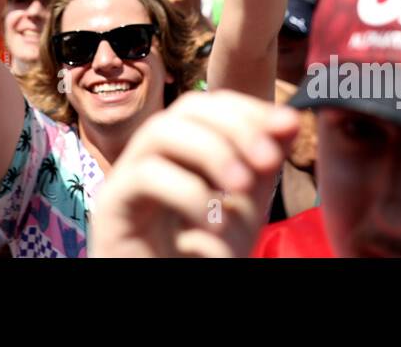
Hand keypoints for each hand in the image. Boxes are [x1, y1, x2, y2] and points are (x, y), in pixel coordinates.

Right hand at [89, 90, 296, 257]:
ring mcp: (125, 177)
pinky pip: (146, 176)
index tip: (288, 124)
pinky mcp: (111, 206)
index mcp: (180, 150)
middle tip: (268, 159)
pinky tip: (211, 220)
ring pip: (159, 131)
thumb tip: (289, 119)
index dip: (248, 107)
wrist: (166, 296)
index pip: (210, 105)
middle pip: (185, 109)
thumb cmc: (203, 256)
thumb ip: (262, 164)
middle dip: (233, 126)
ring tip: (242, 186)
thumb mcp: (245, 206)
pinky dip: (187, 191)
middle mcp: (150, 156)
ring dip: (210, 151)